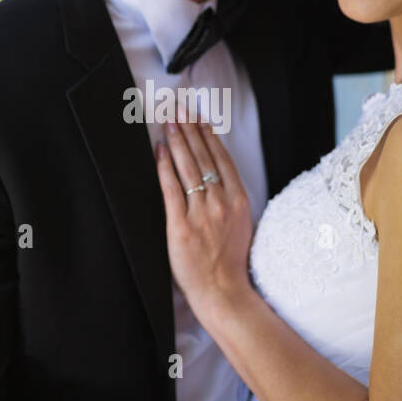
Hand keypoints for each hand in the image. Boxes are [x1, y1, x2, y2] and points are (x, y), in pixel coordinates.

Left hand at [154, 118, 253, 314]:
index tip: (199, 117)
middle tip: (179, 109)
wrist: (223, 291)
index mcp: (239, 200)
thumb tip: (218, 178)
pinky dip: (165, 168)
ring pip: (188, 168)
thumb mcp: (242, 224)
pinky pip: (171, 189)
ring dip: (177, 142)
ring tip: (169, 123)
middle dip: (190, 129)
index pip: (222, 159)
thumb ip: (232, 200)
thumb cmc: (230, 262)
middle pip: (204, 157)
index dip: (208, 135)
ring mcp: (201, 213)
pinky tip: (160, 152)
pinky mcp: (181, 225)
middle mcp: (221, 202)